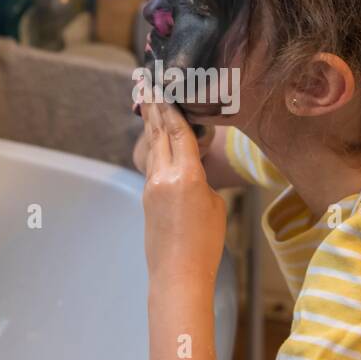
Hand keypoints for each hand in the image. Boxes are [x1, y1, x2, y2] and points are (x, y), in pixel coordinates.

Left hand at [139, 93, 226, 286]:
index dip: (171, 108)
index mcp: (186, 176)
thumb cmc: (206, 245)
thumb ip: (202, 181)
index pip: (178, 132)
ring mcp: (151, 188)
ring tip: (146, 103)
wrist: (178, 276)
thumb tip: (191, 174)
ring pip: (151, 148)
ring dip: (149, 124)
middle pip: (157, 134)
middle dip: (153, 107)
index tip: (164, 87)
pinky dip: (153, 147)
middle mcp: (163, 177)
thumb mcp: (215, 206)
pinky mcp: (147, 199)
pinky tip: (154, 140)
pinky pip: (152, 165)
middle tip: (145, 83)